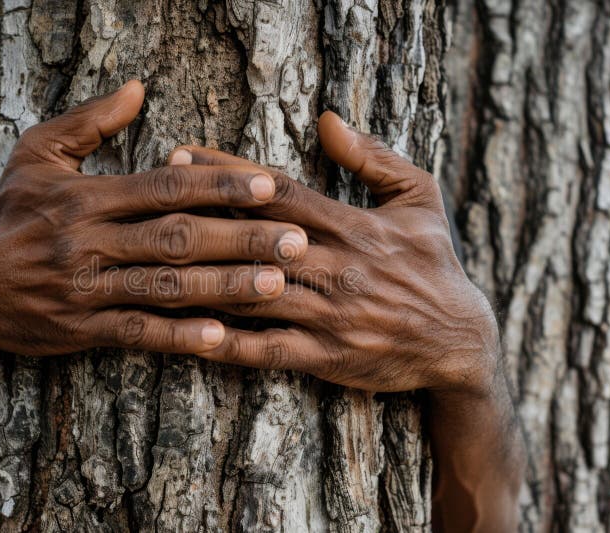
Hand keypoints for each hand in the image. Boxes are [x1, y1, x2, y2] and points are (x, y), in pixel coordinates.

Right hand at [0, 80, 308, 356]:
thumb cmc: (6, 215)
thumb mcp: (34, 156)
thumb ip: (88, 122)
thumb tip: (137, 87)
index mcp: (85, 197)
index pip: (164, 188)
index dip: (219, 186)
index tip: (269, 187)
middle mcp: (89, 242)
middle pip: (177, 238)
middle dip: (240, 239)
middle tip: (296, 241)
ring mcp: (86, 290)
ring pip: (165, 288)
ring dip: (224, 288)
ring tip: (275, 285)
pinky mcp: (82, 330)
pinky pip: (137, 334)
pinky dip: (179, 337)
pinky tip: (222, 338)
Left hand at [167, 111, 499, 396]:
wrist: (461, 342)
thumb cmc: (436, 263)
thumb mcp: (420, 198)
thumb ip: (374, 157)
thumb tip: (327, 119)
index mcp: (352, 226)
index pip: (276, 192)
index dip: (224, 174)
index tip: (181, 157)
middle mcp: (335, 268)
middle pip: (252, 240)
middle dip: (197, 219)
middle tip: (147, 202)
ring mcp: (328, 316)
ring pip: (251, 292)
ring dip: (200, 278)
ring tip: (150, 264)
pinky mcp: (326, 357)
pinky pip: (266, 350)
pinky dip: (226, 342)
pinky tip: (186, 332)